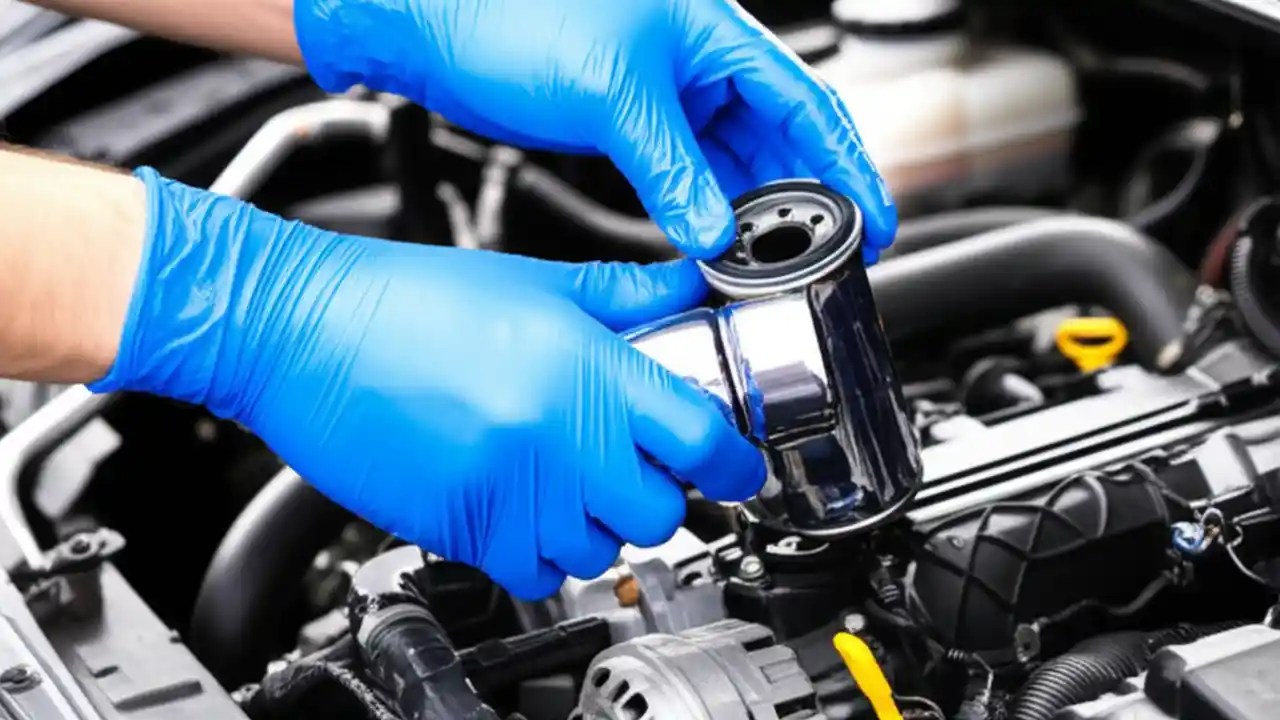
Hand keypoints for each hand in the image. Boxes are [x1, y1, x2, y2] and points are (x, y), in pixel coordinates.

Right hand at [92, 169, 765, 599]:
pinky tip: (530, 508)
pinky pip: (537, 573)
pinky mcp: (464, 529)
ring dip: (605, 524)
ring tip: (576, 481)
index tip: (736, 465)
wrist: (301, 331)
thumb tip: (686, 286)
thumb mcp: (532, 278)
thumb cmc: (404, 298)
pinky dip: (547, 553)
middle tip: (643, 465)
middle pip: (663, 509)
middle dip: (666, 492)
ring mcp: (509, 492)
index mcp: (584, 366)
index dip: (734, 460)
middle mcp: (556, 436)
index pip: (701, 437)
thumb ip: (624, 293)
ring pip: (603, 549)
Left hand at [293, 0, 896, 261]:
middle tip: (824, 252)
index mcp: (717, 34)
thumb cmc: (516, 15)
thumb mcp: (615, 98)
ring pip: (732, 159)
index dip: (847, 165)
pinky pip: (688, 170)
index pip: (807, 104)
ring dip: (752, 208)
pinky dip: (704, 206)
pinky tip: (712, 237)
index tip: (872, 217)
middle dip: (803, 196)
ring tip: (770, 257)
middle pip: (778, 137)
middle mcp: (700, 61)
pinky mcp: (629, 121)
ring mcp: (665, 92)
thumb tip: (713, 231)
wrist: (433, 21)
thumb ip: (673, 170)